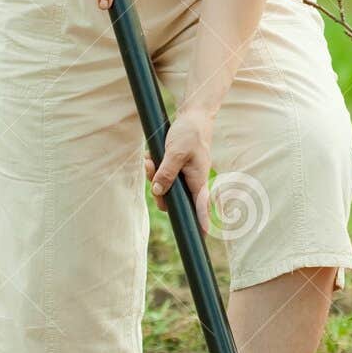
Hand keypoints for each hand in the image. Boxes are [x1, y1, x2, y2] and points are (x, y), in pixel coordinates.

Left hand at [143, 111, 213, 231]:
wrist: (193, 115)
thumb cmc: (190, 133)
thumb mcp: (176, 152)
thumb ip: (167, 173)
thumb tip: (159, 192)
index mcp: (198, 179)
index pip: (201, 206)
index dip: (201, 222)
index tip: (202, 237)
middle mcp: (192, 180)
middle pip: (175, 198)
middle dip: (159, 190)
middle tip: (151, 170)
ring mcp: (185, 174)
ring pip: (166, 185)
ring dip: (154, 175)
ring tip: (149, 160)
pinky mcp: (177, 167)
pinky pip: (163, 173)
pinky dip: (155, 166)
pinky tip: (150, 156)